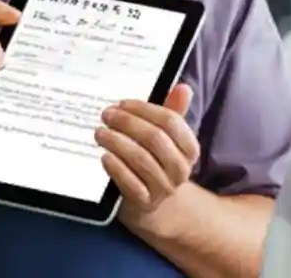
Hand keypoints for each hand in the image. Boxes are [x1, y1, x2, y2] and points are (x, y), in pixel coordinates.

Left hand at [97, 83, 198, 214]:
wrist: (152, 201)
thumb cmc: (155, 159)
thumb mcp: (165, 137)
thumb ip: (172, 111)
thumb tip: (183, 87)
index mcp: (189, 149)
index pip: (171, 122)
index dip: (144, 109)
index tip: (122, 103)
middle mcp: (181, 169)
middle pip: (155, 138)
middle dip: (127, 123)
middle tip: (107, 115)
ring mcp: (164, 188)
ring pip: (141, 159)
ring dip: (117, 142)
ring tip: (100, 133)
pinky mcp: (146, 203)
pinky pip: (130, 184)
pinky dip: (116, 168)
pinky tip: (105, 157)